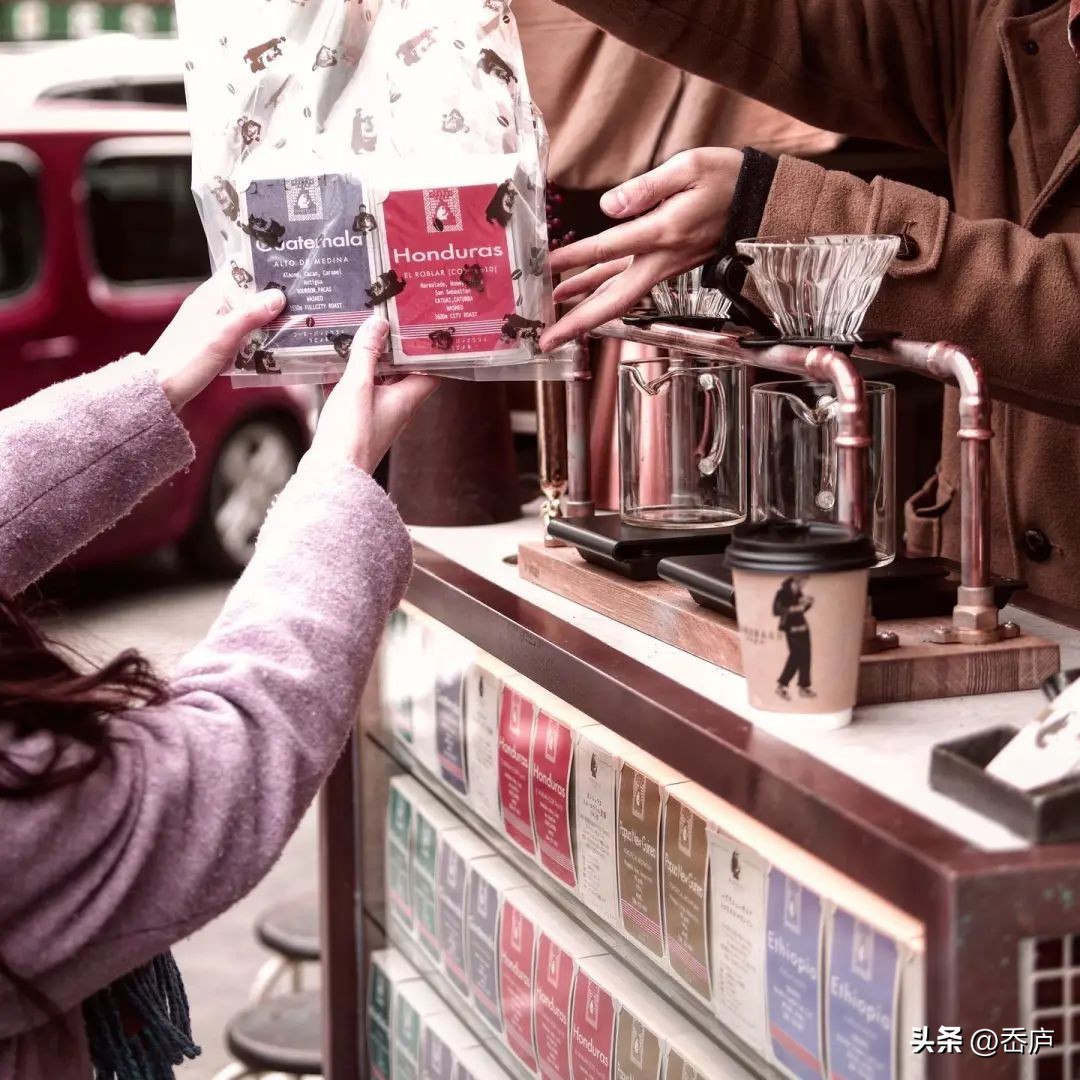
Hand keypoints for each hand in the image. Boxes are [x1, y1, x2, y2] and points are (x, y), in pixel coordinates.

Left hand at [147, 277, 286, 410]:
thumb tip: (278, 297)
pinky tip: (272, 344)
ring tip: (293, 321)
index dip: (260, 268)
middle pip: (246, 294)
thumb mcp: (223, 335)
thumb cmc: (186, 360)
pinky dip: (257, 337)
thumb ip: (250, 314)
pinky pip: (242, 334)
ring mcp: (212, 326)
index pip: (237, 270)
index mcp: (208, 296)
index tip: (287, 270)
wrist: (161, 390)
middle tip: (299, 299)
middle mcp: (210, 307)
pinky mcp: (214, 344)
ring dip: (266, 319)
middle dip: (270, 296)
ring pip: (246, 315)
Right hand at [312, 317, 437, 473]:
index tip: (423, 329)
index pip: (431, 372)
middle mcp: (396, 408)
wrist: (329, 474)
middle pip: (401, 373)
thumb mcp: (358, 385)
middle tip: (383, 323)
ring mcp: (376, 416)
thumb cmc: (350, 435)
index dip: (430, 351)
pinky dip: (346, 378)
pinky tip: (331, 363)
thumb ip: (367, 354)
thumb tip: (379, 325)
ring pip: (376, 382)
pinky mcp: (356, 423)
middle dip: (392, 349)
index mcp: (406, 399)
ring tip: (356, 335)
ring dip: (367, 362)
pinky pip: (355, 394)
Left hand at [538, 148, 742, 351]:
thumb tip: (607, 207)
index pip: (609, 248)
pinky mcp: (664, 263)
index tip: (546, 268)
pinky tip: (576, 294)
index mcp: (664, 232)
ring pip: (618, 297)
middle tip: (546, 341)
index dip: (575, 258)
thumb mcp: (689, 167)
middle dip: (578, 322)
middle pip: (613, 300)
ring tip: (551, 324)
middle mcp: (662, 258)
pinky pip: (627, 283)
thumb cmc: (728, 178)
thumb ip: (645, 188)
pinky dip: (599, 292)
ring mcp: (663, 265)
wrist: (762, 201)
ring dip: (583, 313)